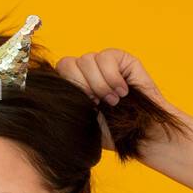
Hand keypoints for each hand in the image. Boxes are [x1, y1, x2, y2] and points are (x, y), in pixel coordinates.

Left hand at [55, 48, 172, 150]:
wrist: (141, 135)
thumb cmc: (112, 132)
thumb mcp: (82, 120)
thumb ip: (67, 103)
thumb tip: (51, 92)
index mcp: (75, 85)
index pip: (59, 71)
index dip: (69, 86)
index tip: (84, 105)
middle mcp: (87, 71)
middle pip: (68, 63)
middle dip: (82, 85)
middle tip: (97, 103)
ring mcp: (104, 63)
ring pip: (87, 59)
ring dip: (99, 84)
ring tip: (112, 100)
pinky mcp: (123, 59)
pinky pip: (107, 57)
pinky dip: (112, 77)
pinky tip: (122, 91)